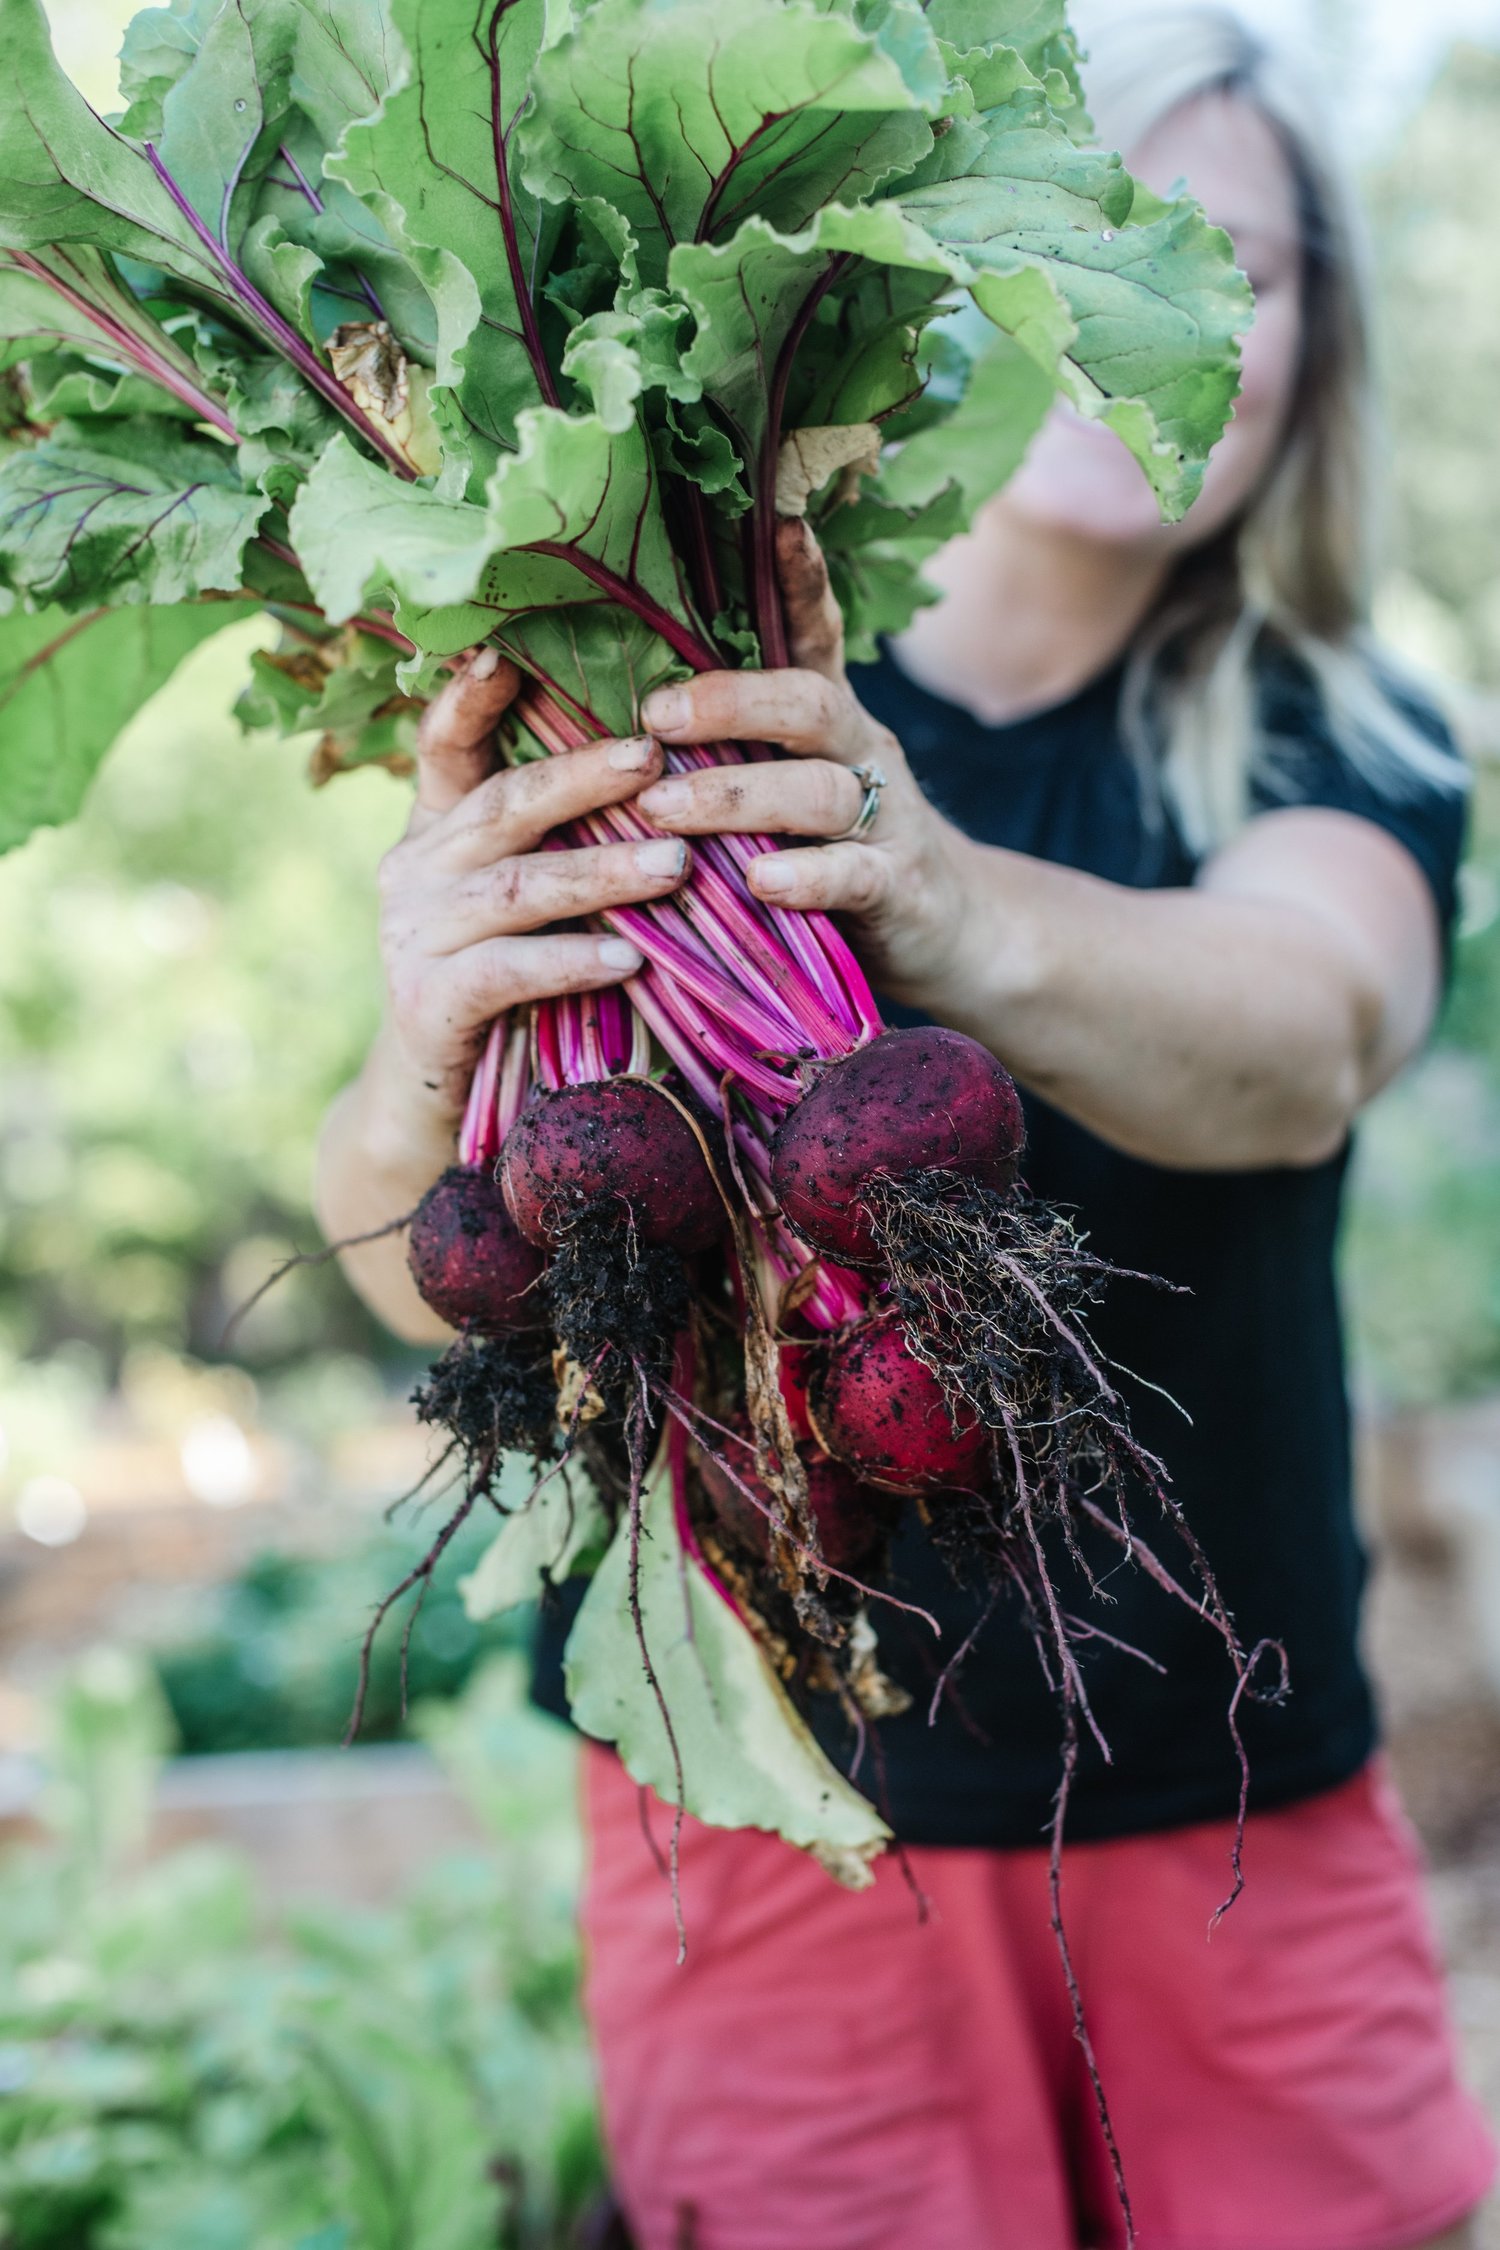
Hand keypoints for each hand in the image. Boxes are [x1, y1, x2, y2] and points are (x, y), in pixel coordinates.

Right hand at [376, 648, 688, 1119]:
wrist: (433, 1106)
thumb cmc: (507, 990)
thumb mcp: (527, 904)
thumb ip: (560, 843)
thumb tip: (663, 770)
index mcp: (436, 831)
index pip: (446, 745)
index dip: (472, 697)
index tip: (512, 649)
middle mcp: (413, 870)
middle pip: (501, 805)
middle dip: (582, 778)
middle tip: (657, 759)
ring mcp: (413, 937)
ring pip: (516, 887)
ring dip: (601, 873)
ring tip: (676, 863)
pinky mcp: (427, 1003)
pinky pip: (506, 971)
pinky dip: (570, 962)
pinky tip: (630, 960)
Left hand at [635, 520, 981, 1007]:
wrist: (950, 930)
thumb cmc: (836, 851)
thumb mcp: (795, 784)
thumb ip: (736, 744)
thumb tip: (626, 701)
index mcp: (831, 720)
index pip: (815, 632)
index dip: (800, 577)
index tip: (778, 518)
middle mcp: (865, 752)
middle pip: (810, 703)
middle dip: (731, 703)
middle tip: (654, 716)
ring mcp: (889, 818)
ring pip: (821, 790)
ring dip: (738, 796)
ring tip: (664, 809)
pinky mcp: (900, 888)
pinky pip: (854, 874)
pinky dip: (806, 876)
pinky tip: (759, 882)